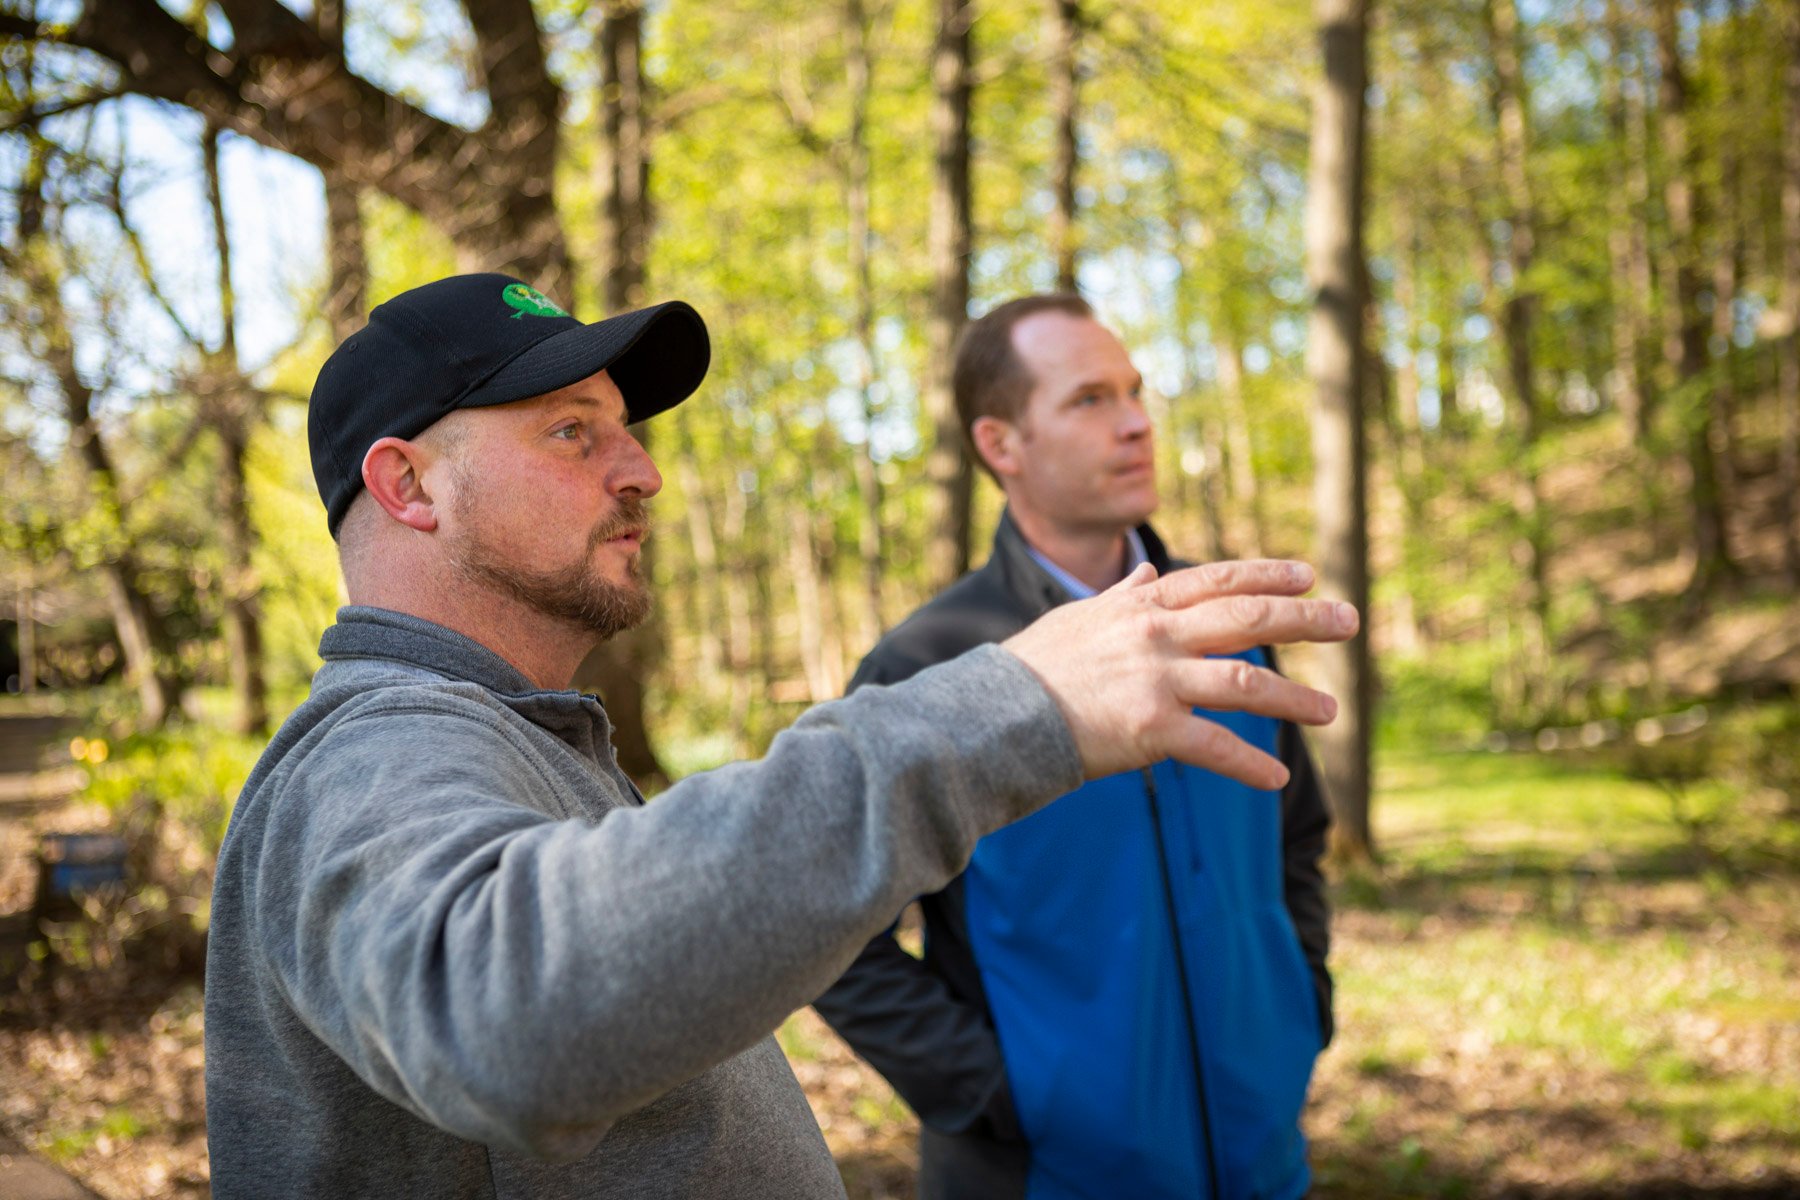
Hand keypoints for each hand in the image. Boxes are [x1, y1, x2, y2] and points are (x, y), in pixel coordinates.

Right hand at [1001, 560, 1356, 788]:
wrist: (997, 714)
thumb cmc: (1035, 666)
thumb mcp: (1078, 616)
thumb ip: (1121, 594)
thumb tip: (1149, 567)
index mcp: (1142, 604)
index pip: (1219, 580)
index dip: (1268, 576)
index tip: (1308, 576)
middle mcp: (1157, 634)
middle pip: (1248, 619)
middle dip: (1306, 619)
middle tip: (1350, 621)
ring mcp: (1156, 681)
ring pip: (1246, 684)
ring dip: (1294, 700)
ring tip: (1331, 711)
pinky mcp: (1150, 730)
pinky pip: (1215, 747)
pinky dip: (1249, 765)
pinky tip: (1275, 779)